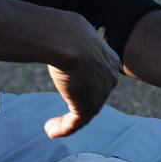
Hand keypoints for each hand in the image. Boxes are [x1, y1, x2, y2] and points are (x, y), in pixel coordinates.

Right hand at [44, 17, 120, 137]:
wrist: (66, 39)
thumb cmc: (64, 30)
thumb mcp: (71, 32)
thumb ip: (67, 39)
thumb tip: (52, 31)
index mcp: (109, 59)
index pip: (100, 77)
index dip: (85, 86)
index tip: (69, 89)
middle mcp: (109, 77)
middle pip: (95, 97)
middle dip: (78, 107)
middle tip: (63, 115)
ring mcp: (100, 93)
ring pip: (85, 113)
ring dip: (67, 123)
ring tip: (51, 128)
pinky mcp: (87, 105)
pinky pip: (75, 123)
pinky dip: (62, 129)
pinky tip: (50, 131)